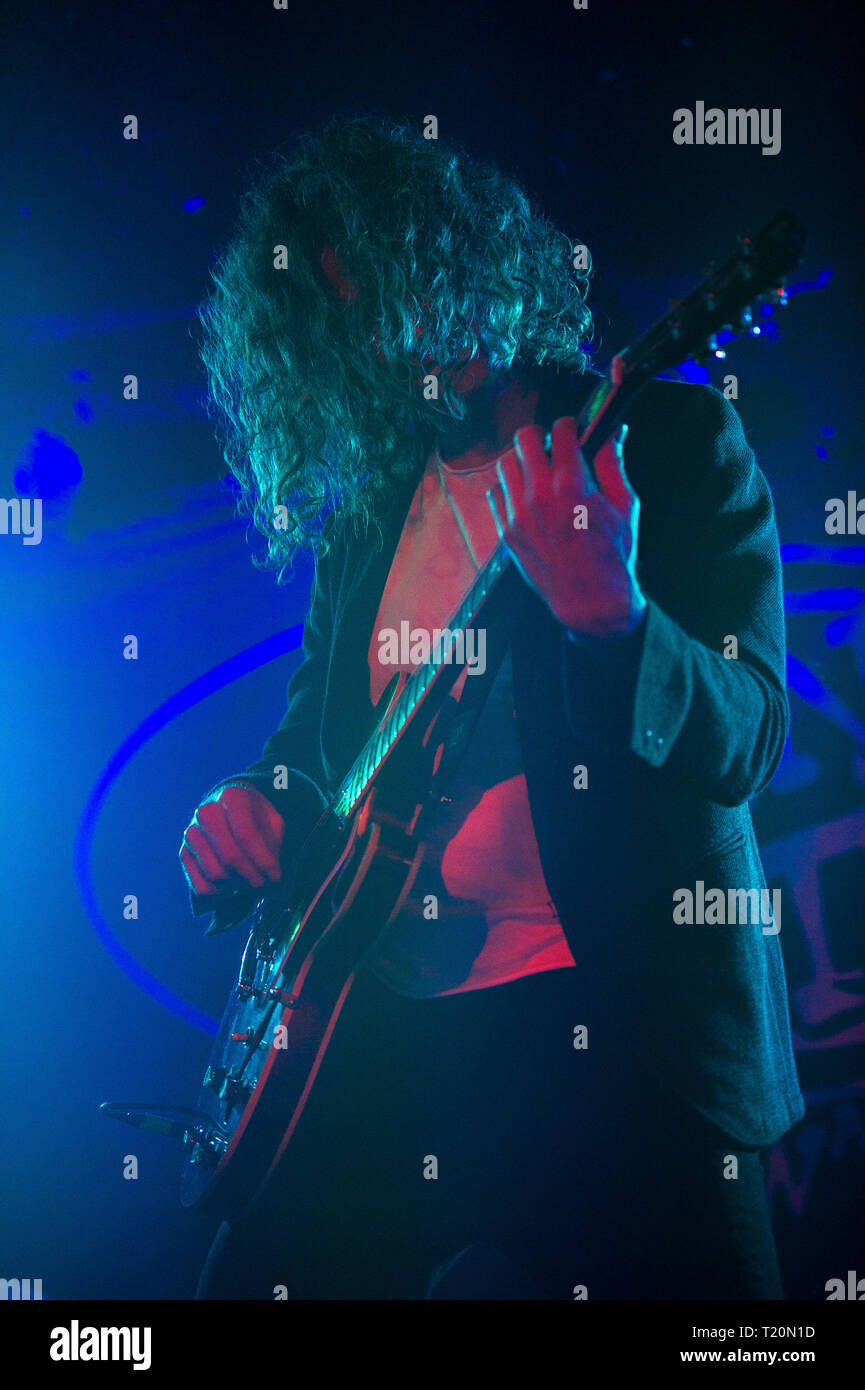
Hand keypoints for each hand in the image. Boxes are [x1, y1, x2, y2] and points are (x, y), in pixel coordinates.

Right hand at [179, 783, 283, 897]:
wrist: (227, 808)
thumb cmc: (254, 816)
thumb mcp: (272, 820)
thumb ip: (272, 843)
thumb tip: (271, 874)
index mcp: (231, 797)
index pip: (246, 835)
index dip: (263, 861)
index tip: (274, 876)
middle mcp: (206, 812)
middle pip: (229, 856)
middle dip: (250, 875)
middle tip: (262, 882)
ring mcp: (191, 833)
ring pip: (214, 873)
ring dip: (236, 884)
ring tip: (248, 881)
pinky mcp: (184, 852)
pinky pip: (200, 885)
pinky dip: (219, 892)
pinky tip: (231, 886)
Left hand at [486, 416, 645, 637]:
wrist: (591, 600)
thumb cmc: (613, 555)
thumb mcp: (625, 505)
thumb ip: (614, 463)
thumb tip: (615, 431)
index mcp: (573, 484)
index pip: (561, 430)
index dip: (570, 427)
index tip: (573, 433)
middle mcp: (540, 496)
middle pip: (524, 437)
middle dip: (541, 436)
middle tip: (552, 448)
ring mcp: (519, 514)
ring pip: (505, 463)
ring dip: (522, 461)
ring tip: (538, 473)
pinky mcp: (508, 531)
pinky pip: (496, 493)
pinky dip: (509, 489)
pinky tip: (527, 497)